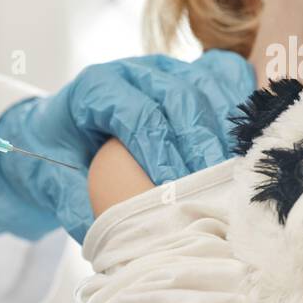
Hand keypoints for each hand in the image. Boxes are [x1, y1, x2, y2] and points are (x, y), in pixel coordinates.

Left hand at [0, 50, 257, 242]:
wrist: (59, 132)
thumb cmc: (56, 157)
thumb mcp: (53, 182)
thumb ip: (77, 205)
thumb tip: (115, 233)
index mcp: (95, 87)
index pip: (137, 112)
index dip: (159, 149)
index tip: (173, 186)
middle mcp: (134, 70)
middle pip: (178, 95)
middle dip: (199, 143)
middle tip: (211, 185)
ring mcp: (167, 68)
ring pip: (206, 84)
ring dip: (224, 128)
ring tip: (234, 171)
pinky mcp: (192, 74)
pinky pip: (225, 77)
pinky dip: (241, 103)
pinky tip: (250, 140)